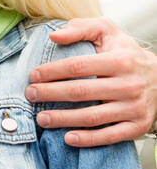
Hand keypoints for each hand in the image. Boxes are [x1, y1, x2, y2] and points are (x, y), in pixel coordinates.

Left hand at [24, 17, 156, 146]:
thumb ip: (82, 28)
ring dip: (62, 119)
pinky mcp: (137, 126)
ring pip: (92, 116)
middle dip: (50, 94)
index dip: (51, 71)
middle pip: (81, 92)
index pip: (77, 66)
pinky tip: (67, 138)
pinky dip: (88, 140)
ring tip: (41, 118)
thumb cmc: (126, 54)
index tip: (33, 76)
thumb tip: (54, 36)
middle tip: (30, 95)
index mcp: (120, 60)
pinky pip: (109, 136)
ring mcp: (134, 107)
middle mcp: (129, 85)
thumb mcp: (109, 33)